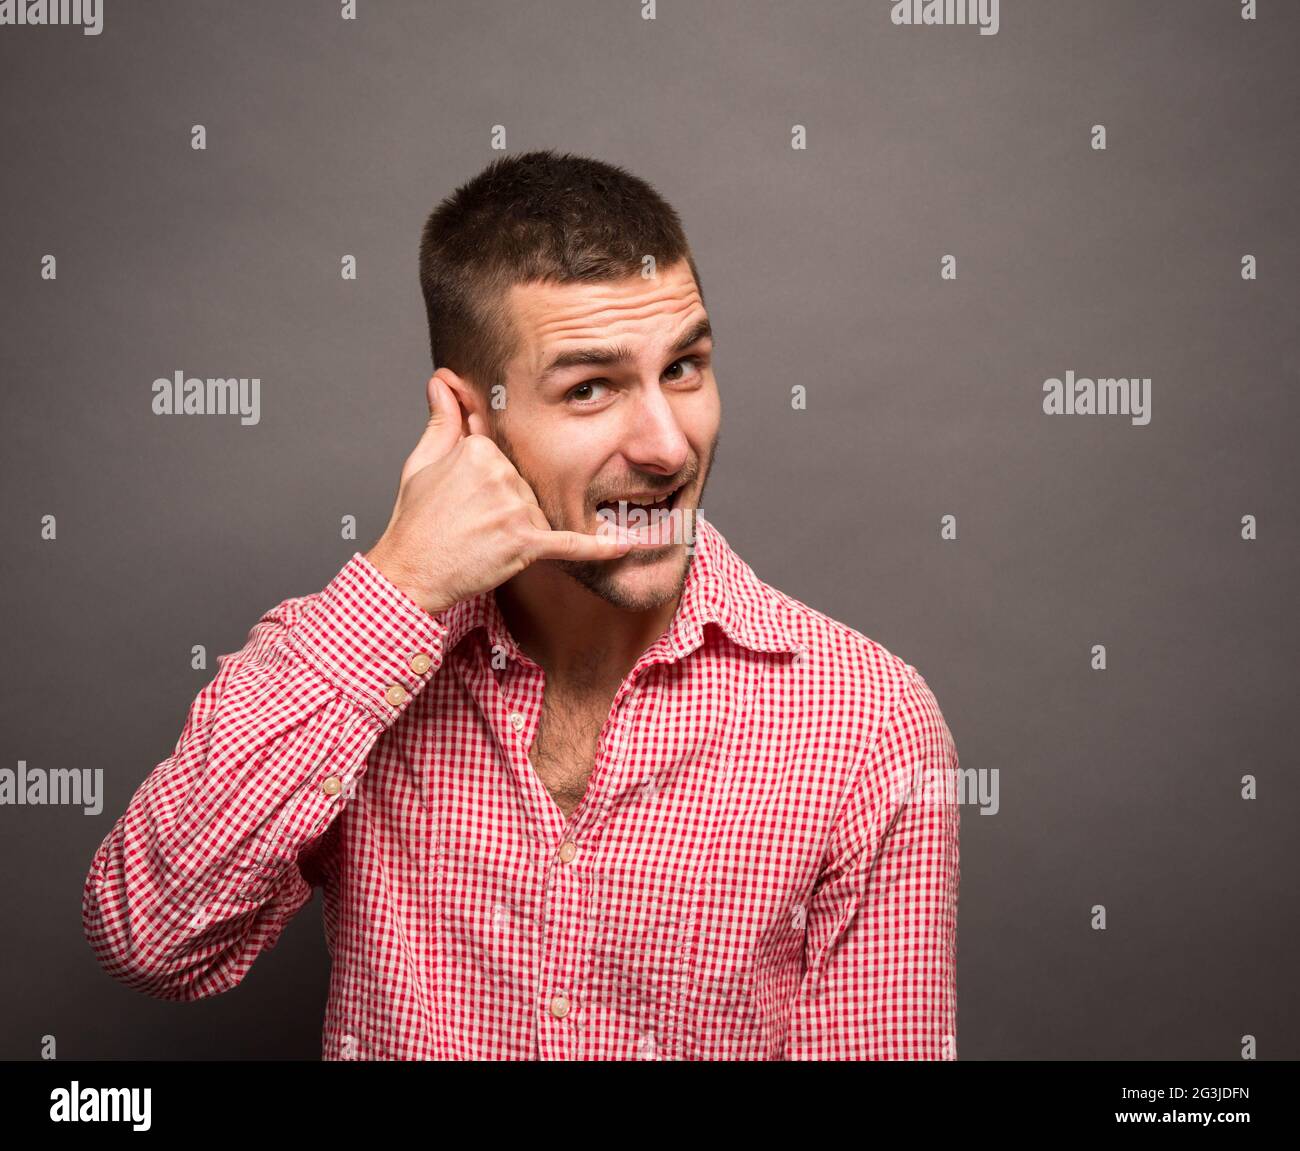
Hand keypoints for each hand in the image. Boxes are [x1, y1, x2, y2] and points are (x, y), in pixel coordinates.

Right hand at [364, 373, 636, 614]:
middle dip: (506, 507)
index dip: (490, 483)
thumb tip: (443, 379)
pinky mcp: (525, 542)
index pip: (507, 458)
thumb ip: (442, 419)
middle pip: (526, 485)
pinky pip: (570, 543)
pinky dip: (598, 547)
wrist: (409, 572)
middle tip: (470, 525)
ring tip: (480, 542)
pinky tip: (625, 546)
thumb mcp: (422, 462)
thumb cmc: (415, 521)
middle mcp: (500, 473)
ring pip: (539, 512)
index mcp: (479, 448)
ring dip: (520, 530)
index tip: (467, 500)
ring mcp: (514, 508)